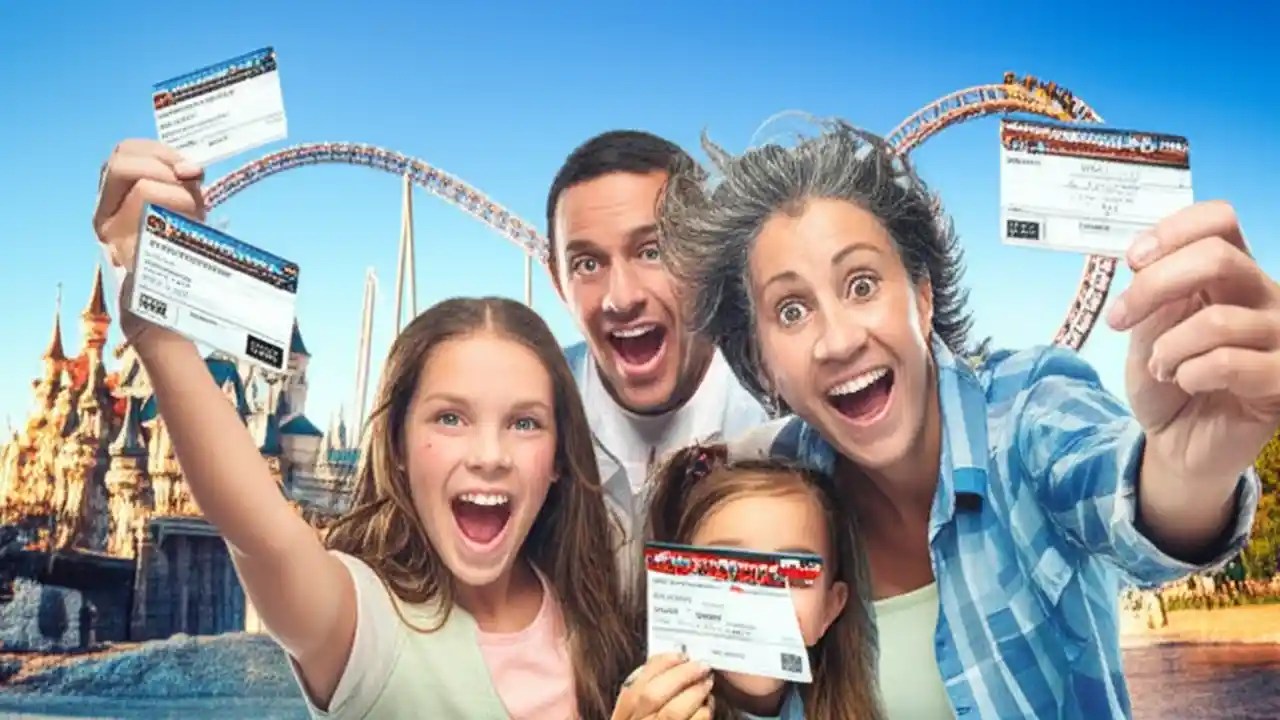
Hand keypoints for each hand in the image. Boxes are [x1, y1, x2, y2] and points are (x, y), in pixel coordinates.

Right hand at [91, 139, 204, 342]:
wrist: (172, 311)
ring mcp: (114, 234)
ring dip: (182, 195)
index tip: (188, 166)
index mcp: (112, 200)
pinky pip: (159, 218)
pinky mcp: (131, 252)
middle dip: (165, 164)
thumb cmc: (181, 257)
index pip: (123, 152)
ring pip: (145, 187)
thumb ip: (180, 185)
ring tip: (195, 217)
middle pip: (123, 161)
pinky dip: (185, 215)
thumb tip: (192, 168)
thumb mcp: (180, 210)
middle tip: (191, 181)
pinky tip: (193, 229)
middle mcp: (104, 215)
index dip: (159, 150)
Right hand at [611, 653, 714, 719]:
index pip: (634, 686)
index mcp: (621, 719)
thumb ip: (646, 700)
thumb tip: (673, 667)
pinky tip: (708, 708)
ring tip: (707, 684)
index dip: (658, 666)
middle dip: (680, 675)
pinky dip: (701, 714)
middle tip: (701, 665)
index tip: (679, 655)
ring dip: (694, 693)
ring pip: (671, 712)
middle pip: (652, 695)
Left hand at [1107, 200, 1279, 482]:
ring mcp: (1279, 336)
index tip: (1133, 261)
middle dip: (1153, 287)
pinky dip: (1190, 373)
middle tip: (1119, 319)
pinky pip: (1229, 363)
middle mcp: (1262, 295)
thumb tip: (1150, 268)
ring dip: (1168, 348)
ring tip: (1161, 366)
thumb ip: (1153, 297)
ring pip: (1217, 320)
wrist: (1177, 442)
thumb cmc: (1166, 380)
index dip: (1173, 231)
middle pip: (1217, 258)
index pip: (1220, 221)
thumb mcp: (1146, 332)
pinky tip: (1187, 383)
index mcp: (1231, 273)